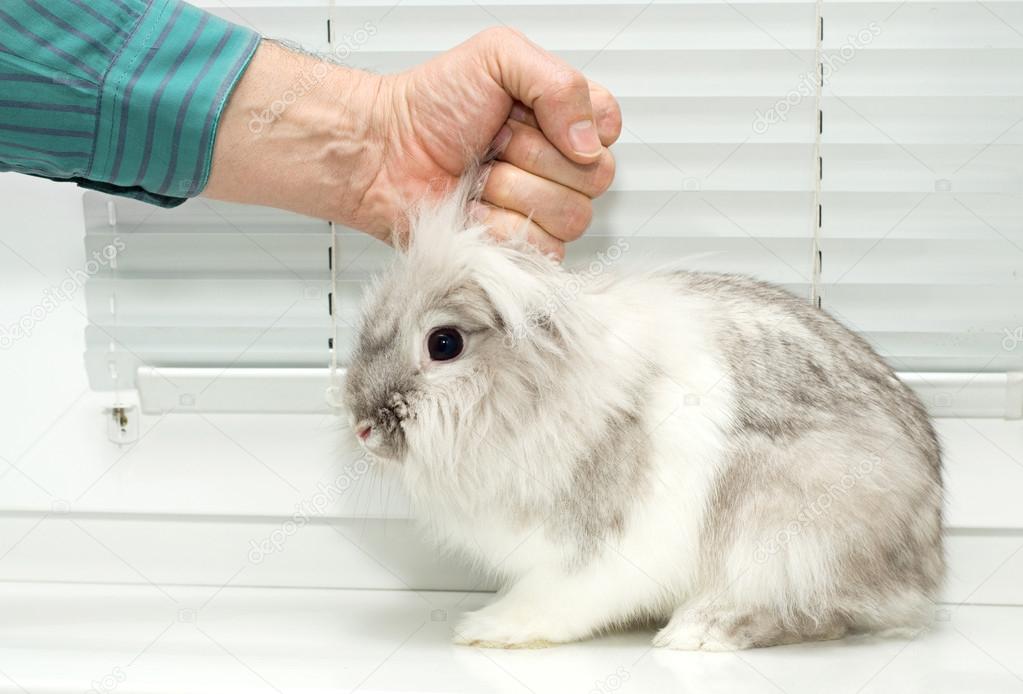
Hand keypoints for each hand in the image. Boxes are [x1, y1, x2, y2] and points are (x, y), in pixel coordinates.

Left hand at [204, 31, 620, 257]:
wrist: (381, 154)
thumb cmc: (428, 105)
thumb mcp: (498, 57)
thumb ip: (559, 83)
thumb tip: (590, 139)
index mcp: (561, 117)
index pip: (608, 130)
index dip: (572, 127)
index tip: (526, 115)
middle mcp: (556, 164)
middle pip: (594, 179)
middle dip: (534, 159)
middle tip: (493, 146)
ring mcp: (538, 208)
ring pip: (570, 217)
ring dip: (514, 195)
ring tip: (480, 179)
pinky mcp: (517, 246)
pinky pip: (541, 249)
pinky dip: (499, 228)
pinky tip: (475, 211)